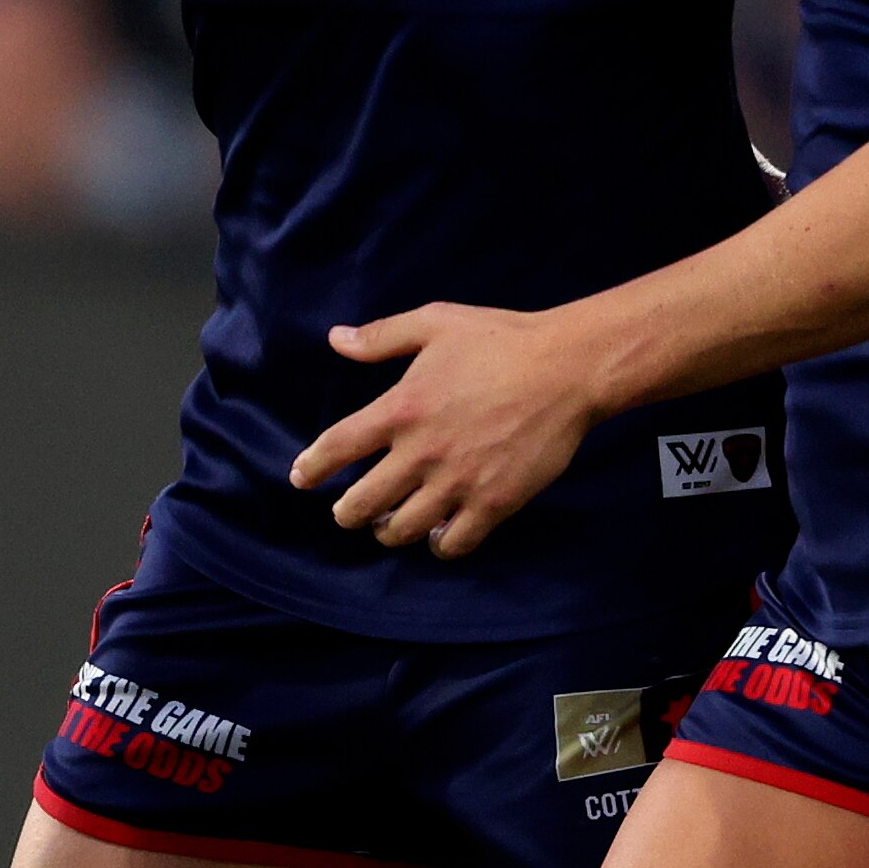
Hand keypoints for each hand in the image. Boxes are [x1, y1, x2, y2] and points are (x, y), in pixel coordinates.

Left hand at [288, 304, 602, 558]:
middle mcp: (422, 452)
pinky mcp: (494, 503)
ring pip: (402, 531)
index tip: (301, 479)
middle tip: (348, 512)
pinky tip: (439, 535)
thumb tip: (335, 340)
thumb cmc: (501, 339)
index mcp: (401, 408)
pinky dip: (439, 545)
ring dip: (388, 532)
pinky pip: (453, 544)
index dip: (312, 468)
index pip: (337, 448)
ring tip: (390, 525)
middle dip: (347, 513)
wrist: (567, 368)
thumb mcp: (435, 322)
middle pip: (362, 503)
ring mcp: (457, 483)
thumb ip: (381, 337)